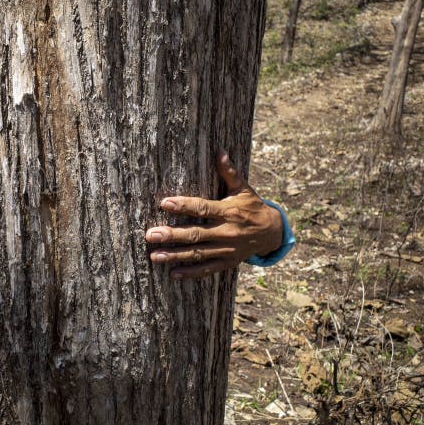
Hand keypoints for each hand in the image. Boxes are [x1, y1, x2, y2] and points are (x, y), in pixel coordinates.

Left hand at [145, 151, 282, 278]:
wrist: (272, 232)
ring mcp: (227, 249)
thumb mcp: (244, 189)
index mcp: (228, 211)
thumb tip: (220, 151)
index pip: (203, 208)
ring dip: (175, 255)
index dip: (184, 206)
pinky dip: (191, 273)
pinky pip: (207, 269)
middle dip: (172, 235)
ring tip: (154, 256)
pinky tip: (173, 273)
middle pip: (196, 234)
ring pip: (198, 253)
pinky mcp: (227, 262)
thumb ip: (229, 173)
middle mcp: (227, 231)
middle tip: (150, 235)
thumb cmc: (252, 207)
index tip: (164, 203)